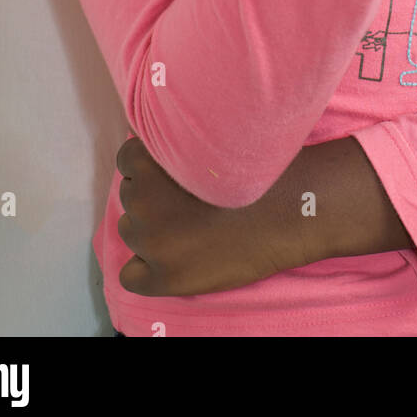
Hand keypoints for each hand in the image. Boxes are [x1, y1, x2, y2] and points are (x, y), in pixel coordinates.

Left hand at [116, 131, 302, 296]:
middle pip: (131, 197)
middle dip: (152, 198)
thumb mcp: (211, 140)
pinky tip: (174, 259)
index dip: (151, 165)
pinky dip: (147, 269)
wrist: (287, 209)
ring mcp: (151, 242)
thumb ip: (178, 141)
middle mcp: (142, 201)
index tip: (173, 173)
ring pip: (131, 232)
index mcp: (151, 163)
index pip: (128, 159)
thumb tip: (159, 142)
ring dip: (151, 230)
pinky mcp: (164, 277)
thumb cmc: (256, 169)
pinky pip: (132, 275)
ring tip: (188, 228)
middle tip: (187, 202)